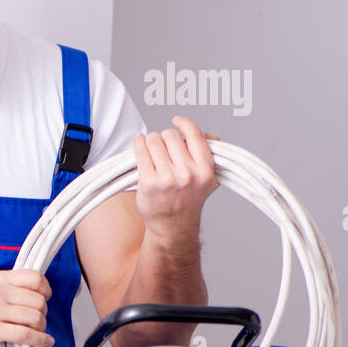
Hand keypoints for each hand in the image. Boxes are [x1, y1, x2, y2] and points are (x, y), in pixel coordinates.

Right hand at [0, 269, 53, 346]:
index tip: (45, 298)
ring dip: (41, 327)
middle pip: (38, 300)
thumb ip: (8, 288)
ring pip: (35, 318)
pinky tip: (44, 342)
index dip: (46, 289)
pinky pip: (26, 335)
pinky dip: (40, 340)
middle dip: (43, 313)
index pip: (35, 278)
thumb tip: (36, 297)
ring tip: (38, 332)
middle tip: (38, 320)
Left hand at [132, 115, 219, 238]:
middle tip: (163, 146)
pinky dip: (138, 143)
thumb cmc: (188, 199)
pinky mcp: (149, 182)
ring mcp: (167, 179)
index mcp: (205, 170)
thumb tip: (208, 134)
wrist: (172, 225)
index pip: (195, 136)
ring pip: (154, 140)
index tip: (177, 120)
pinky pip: (141, 151)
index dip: (184, 124)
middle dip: (165, 137)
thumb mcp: (206, 178)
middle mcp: (188, 174)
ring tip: (152, 149)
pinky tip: (139, 142)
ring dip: (151, 141)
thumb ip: (208, 154)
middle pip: (171, 136)